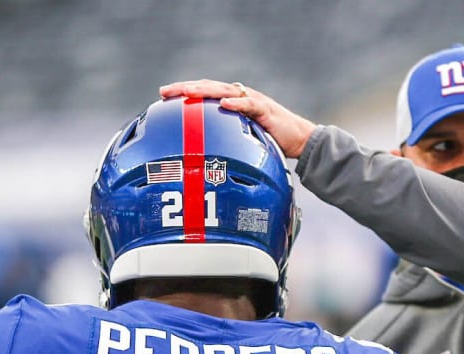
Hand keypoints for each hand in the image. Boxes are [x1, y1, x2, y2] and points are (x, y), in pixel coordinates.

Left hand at [160, 79, 317, 158]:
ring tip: (187, 92)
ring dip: (205, 91)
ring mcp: (253, 101)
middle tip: (164, 92)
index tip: (162, 96)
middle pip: (208, 88)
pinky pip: (249, 105)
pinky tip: (223, 103)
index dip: (183, 92)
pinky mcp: (266, 110)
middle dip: (185, 88)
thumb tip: (201, 156)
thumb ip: (225, 140)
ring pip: (224, 91)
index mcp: (232, 102)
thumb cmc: (271, 141)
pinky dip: (236, 104)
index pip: (203, 93)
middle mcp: (239, 96)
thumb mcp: (242, 139)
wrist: (301, 140)